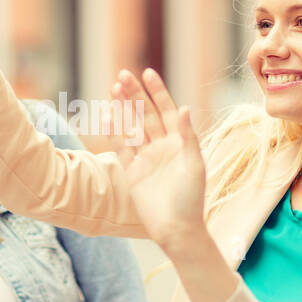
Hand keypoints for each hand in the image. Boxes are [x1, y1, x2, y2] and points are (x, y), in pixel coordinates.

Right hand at [106, 68, 207, 253]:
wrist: (177, 228)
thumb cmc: (192, 198)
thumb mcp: (194, 164)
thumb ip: (187, 136)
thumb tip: (183, 107)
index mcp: (179, 142)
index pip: (167, 110)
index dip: (157, 92)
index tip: (148, 73)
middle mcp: (162, 146)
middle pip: (146, 114)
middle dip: (135, 94)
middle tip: (123, 74)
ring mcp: (145, 158)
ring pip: (132, 127)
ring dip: (124, 108)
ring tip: (114, 88)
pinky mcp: (132, 172)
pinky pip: (121, 148)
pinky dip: (114, 133)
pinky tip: (108, 116)